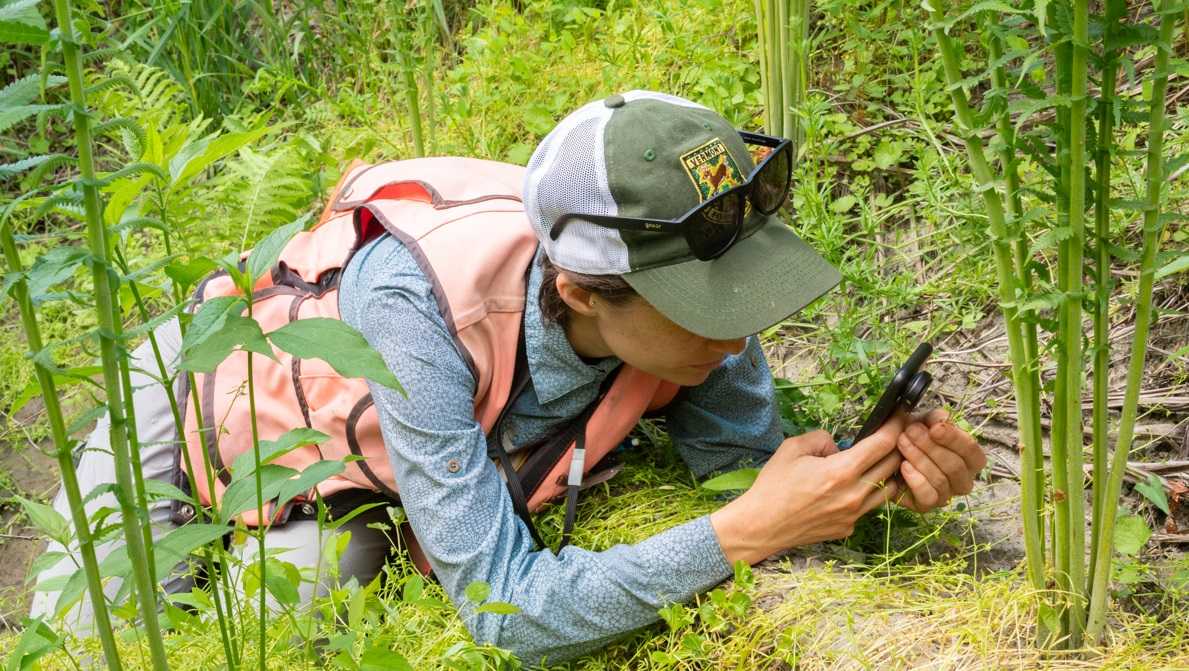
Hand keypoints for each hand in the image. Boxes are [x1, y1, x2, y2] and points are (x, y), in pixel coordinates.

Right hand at [710, 409, 909, 564]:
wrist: (761, 525)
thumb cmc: (773, 485)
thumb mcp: (792, 448)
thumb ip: (821, 438)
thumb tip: (838, 444)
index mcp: (841, 471)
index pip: (883, 444)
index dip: (896, 426)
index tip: (901, 416)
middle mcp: (854, 494)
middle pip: (893, 465)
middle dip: (898, 447)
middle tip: (894, 435)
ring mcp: (854, 515)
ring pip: (889, 489)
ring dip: (888, 473)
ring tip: (878, 462)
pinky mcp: (849, 528)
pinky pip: (869, 507)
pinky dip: (868, 493)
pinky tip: (853, 487)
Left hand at [893, 409, 986, 512]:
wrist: (889, 456)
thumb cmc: (914, 438)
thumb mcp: (925, 422)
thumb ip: (936, 419)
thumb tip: (942, 420)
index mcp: (970, 460)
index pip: (972, 451)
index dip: (954, 438)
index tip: (934, 427)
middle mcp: (963, 481)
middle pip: (955, 466)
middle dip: (930, 446)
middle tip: (910, 431)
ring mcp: (946, 496)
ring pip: (940, 480)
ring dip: (919, 458)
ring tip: (902, 442)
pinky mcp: (926, 506)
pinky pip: (927, 496)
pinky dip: (915, 479)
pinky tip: (904, 465)